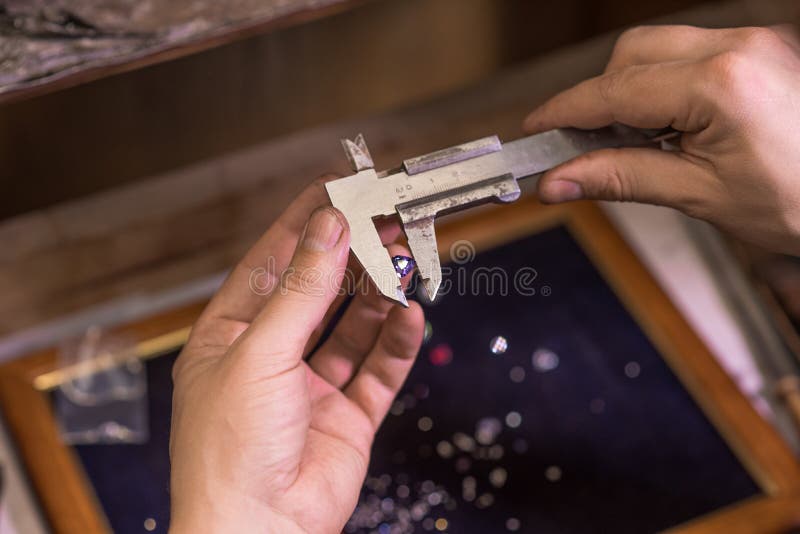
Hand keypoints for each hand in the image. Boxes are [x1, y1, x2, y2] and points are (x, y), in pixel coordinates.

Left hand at [168, 179, 424, 532]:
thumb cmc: (230, 451)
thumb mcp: (261, 352)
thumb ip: (303, 289)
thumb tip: (329, 227)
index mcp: (231, 337)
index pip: (271, 264)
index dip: (302, 224)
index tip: (335, 188)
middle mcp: (272, 358)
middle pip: (319, 291)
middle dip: (351, 256)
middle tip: (385, 219)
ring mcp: (311, 388)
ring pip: (353, 327)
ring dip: (378, 294)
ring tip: (403, 259)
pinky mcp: (347, 417)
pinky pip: (379, 369)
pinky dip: (397, 341)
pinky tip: (410, 315)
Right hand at [523, 24, 799, 253]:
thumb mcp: (700, 196)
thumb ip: (621, 178)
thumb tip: (560, 181)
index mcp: (720, 83)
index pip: (613, 90)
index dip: (564, 112)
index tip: (534, 132)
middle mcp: (737, 46)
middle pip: (632, 53)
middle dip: (599, 97)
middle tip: (582, 147)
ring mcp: (752, 43)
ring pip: (658, 47)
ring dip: (630, 89)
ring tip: (632, 142)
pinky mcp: (760, 49)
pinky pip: (690, 52)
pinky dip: (662, 84)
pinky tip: (667, 125)